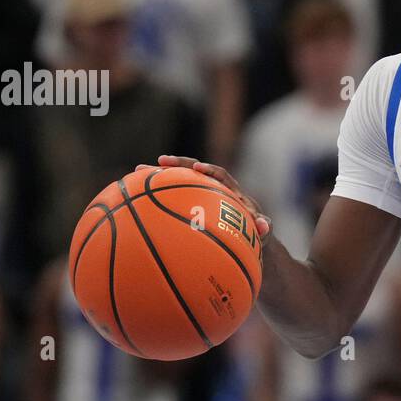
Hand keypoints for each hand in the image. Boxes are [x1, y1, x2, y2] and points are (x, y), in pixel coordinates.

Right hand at [136, 155, 271, 237]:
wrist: (248, 239)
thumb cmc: (256, 236)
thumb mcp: (262, 233)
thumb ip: (265, 227)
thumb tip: (265, 224)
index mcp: (232, 193)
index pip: (221, 176)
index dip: (209, 171)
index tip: (197, 169)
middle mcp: (215, 190)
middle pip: (195, 171)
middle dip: (178, 164)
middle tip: (159, 161)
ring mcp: (201, 197)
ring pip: (179, 183)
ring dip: (160, 176)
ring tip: (137, 171)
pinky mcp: (191, 206)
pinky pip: (172, 199)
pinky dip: (156, 198)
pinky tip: (134, 199)